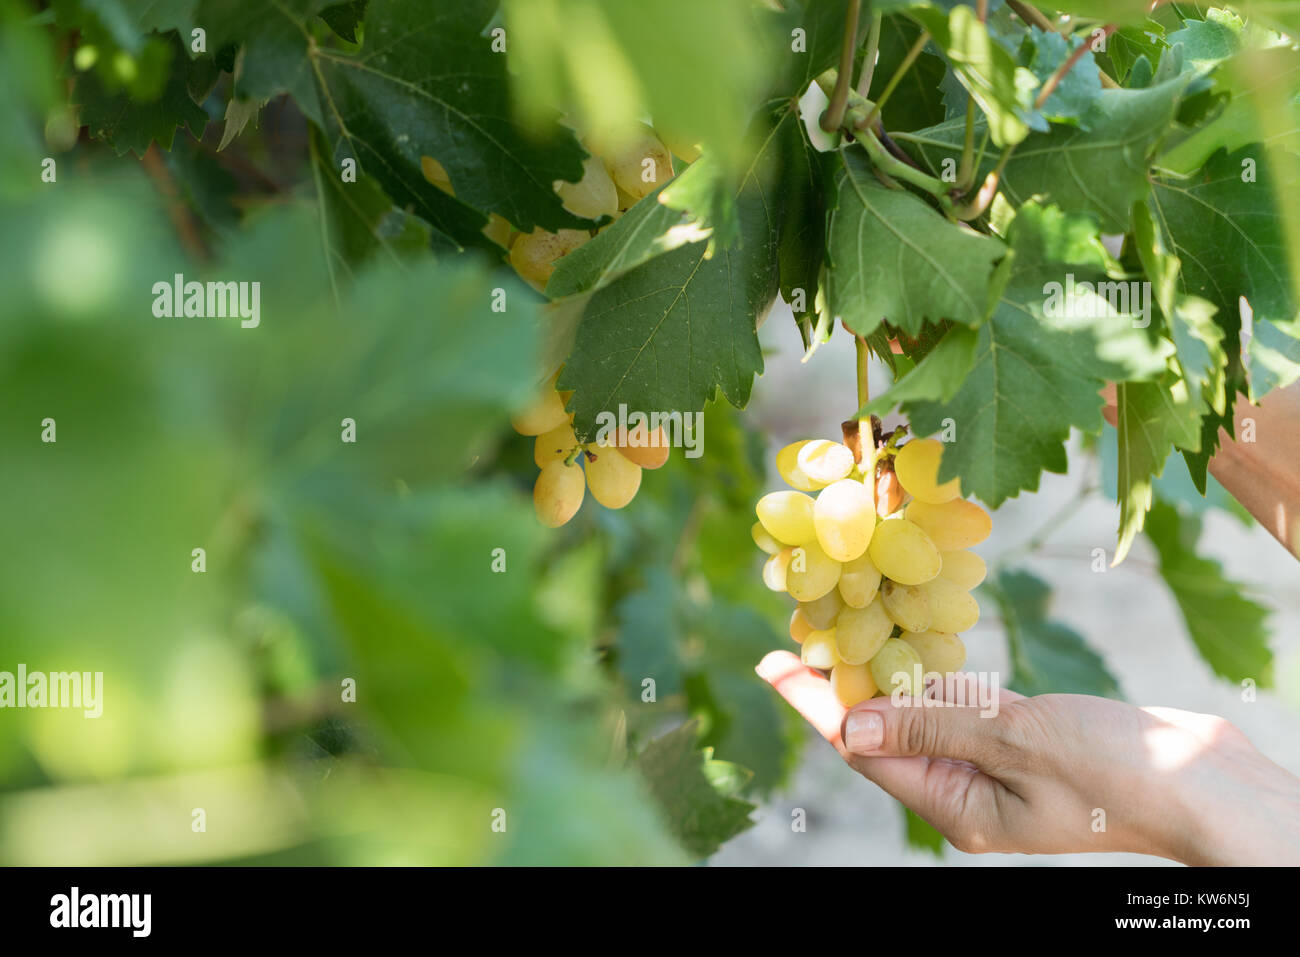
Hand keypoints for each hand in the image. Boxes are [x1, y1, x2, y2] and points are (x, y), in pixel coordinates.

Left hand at [757, 651, 1299, 863]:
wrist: (1208, 784)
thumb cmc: (1120, 770)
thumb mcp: (1020, 741)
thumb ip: (935, 726)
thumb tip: (849, 728)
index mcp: (956, 805)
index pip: (864, 749)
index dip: (816, 703)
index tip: (772, 662)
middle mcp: (966, 790)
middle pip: (883, 732)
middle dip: (841, 682)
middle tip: (801, 629)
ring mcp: (994, 768)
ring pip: (920, 715)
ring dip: (885, 674)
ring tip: (843, 629)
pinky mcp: (1023, 743)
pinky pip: (960, 708)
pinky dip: (934, 677)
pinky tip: (914, 647)